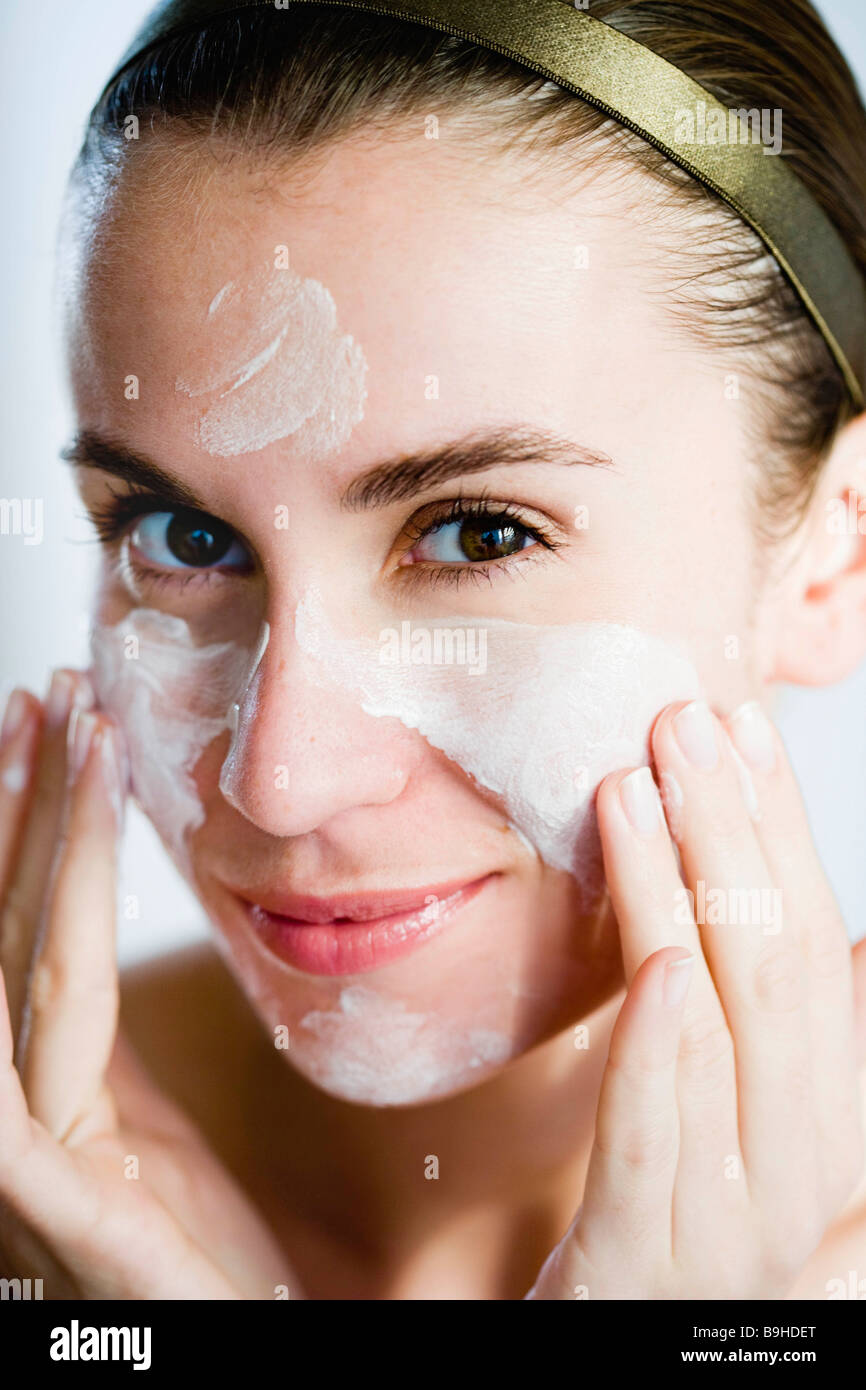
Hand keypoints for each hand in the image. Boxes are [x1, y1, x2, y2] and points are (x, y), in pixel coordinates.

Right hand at [0, 670, 301, 1298]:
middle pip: (8, 929)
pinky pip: (19, 1098)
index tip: (44, 726)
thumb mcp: (154, 1128)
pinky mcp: (66, 1209)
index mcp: (55, 1086)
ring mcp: (32, 1161)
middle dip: (19, 802)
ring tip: (62, 732)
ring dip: (36, 847)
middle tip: (41, 694)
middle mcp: (24, 1110)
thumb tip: (88, 943)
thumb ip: (110, 1046)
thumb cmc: (203, 1256)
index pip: (26, 930)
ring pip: (23, 975)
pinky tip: (6, 921)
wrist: (234, 1348)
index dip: (23, 824)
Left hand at [527, 699, 865, 1299]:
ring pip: (726, 1035)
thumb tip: (802, 914)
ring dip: (684, 896)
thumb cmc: (670, 1219)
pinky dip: (663, 1051)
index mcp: (828, 1117)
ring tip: (636, 787)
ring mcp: (735, 1226)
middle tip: (684, 723)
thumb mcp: (727, 1113)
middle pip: (781, 972)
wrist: (616, 1355)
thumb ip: (759, 1025)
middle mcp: (807, 1168)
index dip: (784, 832)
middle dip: (734, 834)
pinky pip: (660, 1147)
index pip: (816, 948)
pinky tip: (658, 960)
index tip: (743, 730)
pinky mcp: (644, 1266)